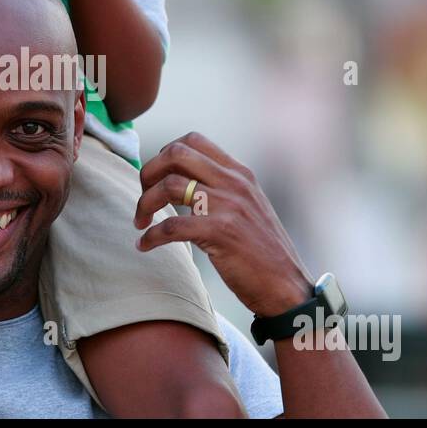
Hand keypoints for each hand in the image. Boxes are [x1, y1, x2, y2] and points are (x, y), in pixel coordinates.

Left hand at [132, 132, 315, 317]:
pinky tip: (145, 245)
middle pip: (176, 153)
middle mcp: (234, 183)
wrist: (286, 286)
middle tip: (143, 197)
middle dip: (149, 172)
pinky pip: (172, 225)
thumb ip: (222, 190)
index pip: (193, 140)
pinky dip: (151, 236)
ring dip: (145, 203)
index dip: (164, 154)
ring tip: (140, 222)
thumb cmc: (262, 253)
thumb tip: (182, 183)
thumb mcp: (248, 208)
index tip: (155, 178)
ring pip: (170, 185)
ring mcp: (228, 206)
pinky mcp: (221, 232)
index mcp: (240, 174)